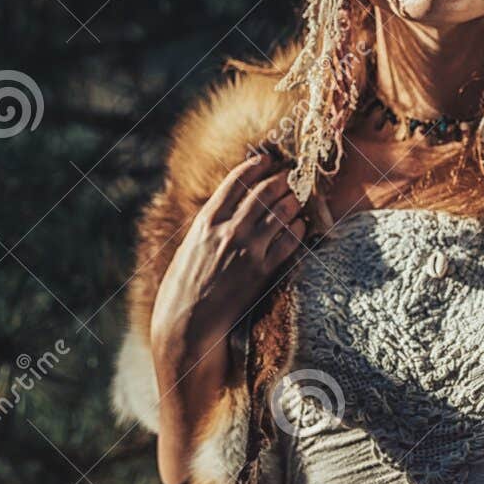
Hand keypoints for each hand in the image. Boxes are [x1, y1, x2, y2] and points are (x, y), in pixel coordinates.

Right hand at [150, 151, 305, 378]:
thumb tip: (232, 207)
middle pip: (264, 192)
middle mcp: (228, 230)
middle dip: (281, 179)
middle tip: (291, 175)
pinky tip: (300, 225)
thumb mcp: (191, 246)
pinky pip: (290, 241)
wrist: (187, 324)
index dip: (256, 165)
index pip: (236, 181)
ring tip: (298, 197)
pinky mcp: (263, 271)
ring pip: (281, 212)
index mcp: (206, 221)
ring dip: (293, 201)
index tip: (267, 159)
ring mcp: (248, 250)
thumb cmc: (183, 287)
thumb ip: (211, 225)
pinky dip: (298, 228)